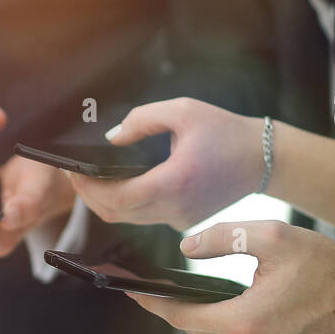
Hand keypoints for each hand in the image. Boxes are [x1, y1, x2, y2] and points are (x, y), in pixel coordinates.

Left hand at [70, 98, 260, 228]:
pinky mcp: (183, 222)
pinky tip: (115, 185)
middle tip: (73, 174)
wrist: (263, 159)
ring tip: (88, 178)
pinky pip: (143, 218)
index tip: (71, 169)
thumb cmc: (225, 131)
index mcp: (174, 183)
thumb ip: (142, 120)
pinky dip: (124, 205)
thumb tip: (111, 139)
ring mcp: (179, 220)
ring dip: (103, 202)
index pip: (116, 197)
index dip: (87, 187)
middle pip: (115, 213)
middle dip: (87, 195)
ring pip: (127, 219)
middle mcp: (174, 208)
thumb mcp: (183, 111)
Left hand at [123, 220, 334, 333]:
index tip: (130, 292)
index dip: (153, 302)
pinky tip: (216, 307)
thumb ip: (223, 238)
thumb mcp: (271, 236)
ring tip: (179, 295)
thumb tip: (185, 247)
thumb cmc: (322, 264)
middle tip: (149, 289)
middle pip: (194, 329)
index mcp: (244, 321)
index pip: (181, 315)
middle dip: (172, 308)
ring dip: (199, 318)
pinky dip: (222, 327)